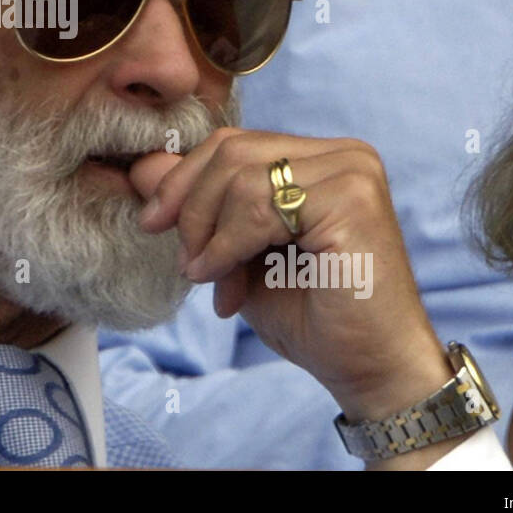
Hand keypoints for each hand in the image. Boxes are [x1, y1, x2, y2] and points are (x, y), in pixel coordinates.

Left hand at [133, 128, 452, 421]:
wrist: (370, 369)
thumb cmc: (312, 314)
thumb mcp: (237, 252)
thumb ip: (199, 207)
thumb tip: (142, 166)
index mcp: (321, 158)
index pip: (232, 143)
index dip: (183, 180)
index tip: (153, 222)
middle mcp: (343, 154)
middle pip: (231, 151)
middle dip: (193, 209)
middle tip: (189, 264)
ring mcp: (352, 172)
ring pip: (240, 177)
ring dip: (210, 236)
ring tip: (214, 281)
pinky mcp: (351, 201)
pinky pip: (260, 208)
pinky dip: (228, 247)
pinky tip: (227, 284)